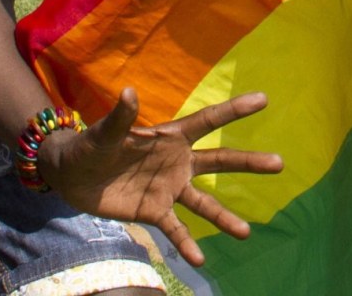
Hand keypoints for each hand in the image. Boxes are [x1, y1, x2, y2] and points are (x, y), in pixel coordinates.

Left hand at [41, 87, 283, 266]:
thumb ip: (121, 117)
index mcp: (170, 136)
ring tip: (247, 233)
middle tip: (280, 163)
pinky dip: (187, 244)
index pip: (208, 121)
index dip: (234, 110)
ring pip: (204, 203)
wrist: (72, 176)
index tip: (263, 99)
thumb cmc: (90, 145)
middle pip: (219, 161)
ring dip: (225, 217)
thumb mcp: (104, 132)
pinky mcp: (154, 212)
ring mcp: (168, 188)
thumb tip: (130, 93)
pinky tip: (200, 259)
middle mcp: (177, 162)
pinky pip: (176, 230)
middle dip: (248, 162)